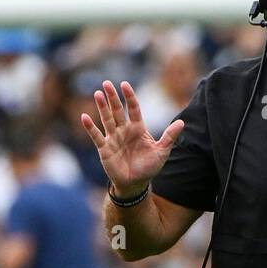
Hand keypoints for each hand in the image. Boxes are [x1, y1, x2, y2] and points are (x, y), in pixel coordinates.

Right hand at [81, 79, 185, 194]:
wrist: (135, 184)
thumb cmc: (148, 167)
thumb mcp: (161, 152)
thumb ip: (169, 137)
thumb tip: (182, 122)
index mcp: (138, 128)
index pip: (133, 109)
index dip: (129, 97)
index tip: (125, 84)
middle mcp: (124, 130)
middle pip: (118, 110)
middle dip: (112, 97)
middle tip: (107, 83)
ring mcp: (113, 138)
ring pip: (106, 119)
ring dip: (102, 107)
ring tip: (97, 94)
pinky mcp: (104, 148)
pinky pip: (96, 136)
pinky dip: (90, 127)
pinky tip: (84, 117)